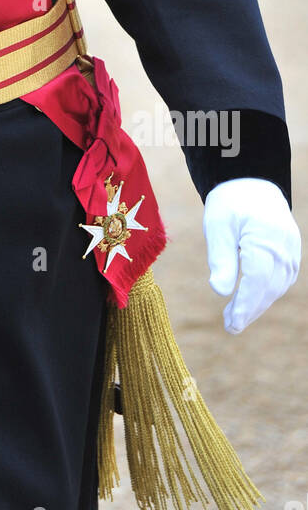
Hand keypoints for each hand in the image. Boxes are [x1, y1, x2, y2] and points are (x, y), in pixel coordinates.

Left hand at [204, 177, 300, 332]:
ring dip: (258, 304)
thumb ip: (220, 258)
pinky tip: (251, 301)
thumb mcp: (218, 226)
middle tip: (230, 325)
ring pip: (277, 286)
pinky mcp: (291, 252)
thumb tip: (219, 291)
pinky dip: (267, 292)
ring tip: (235, 317)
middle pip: (269, 288)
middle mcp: (284, 247)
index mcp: (265, 238)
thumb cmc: (230, 203)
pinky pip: (282, 279)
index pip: (257, 280)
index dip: (245, 305)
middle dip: (250, 310)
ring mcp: (291, 250)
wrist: (250, 183)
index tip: (232, 323)